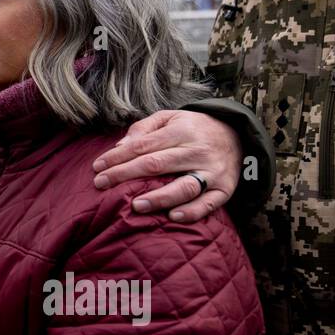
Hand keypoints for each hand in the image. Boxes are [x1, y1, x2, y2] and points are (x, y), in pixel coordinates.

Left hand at [90, 110, 239, 222]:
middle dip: (125, 175)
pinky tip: (173, 217)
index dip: (118, 157)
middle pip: (157, 164)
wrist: (237, 134)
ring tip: (136, 205)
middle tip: (101, 184)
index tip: (97, 167)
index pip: (143, 145)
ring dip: (159, 198)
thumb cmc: (193, 128)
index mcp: (181, 131)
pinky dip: (192, 211)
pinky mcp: (225, 189)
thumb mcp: (170, 117)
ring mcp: (212, 171)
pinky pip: (209, 203)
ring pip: (184, 186)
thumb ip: (144, 129)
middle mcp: (197, 150)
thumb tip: (119, 147)